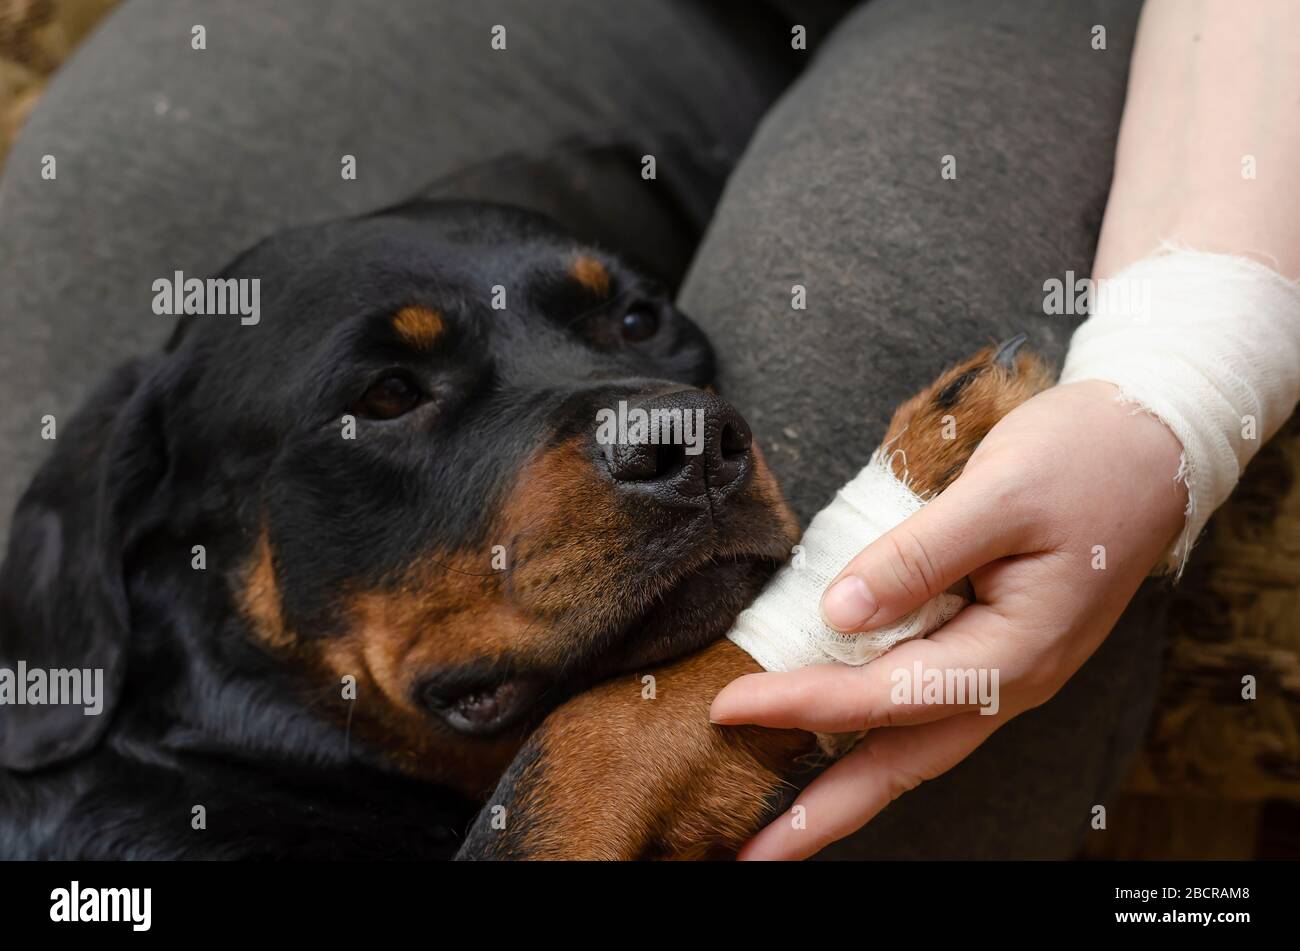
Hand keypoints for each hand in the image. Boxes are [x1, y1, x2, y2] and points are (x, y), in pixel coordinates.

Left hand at [709, 380, 1187, 859]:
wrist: (1151, 450)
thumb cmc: (1083, 462)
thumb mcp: (1000, 495)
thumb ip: (917, 556)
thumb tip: (837, 612)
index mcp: (1012, 651)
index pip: (883, 694)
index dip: (800, 703)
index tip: (728, 706)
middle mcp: (1008, 680)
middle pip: (903, 763)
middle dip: (825, 814)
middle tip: (752, 855)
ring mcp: (1003, 672)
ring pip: (913, 748)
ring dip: (846, 788)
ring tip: (784, 825)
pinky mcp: (993, 651)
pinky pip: (923, 711)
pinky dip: (872, 738)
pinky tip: (835, 743)